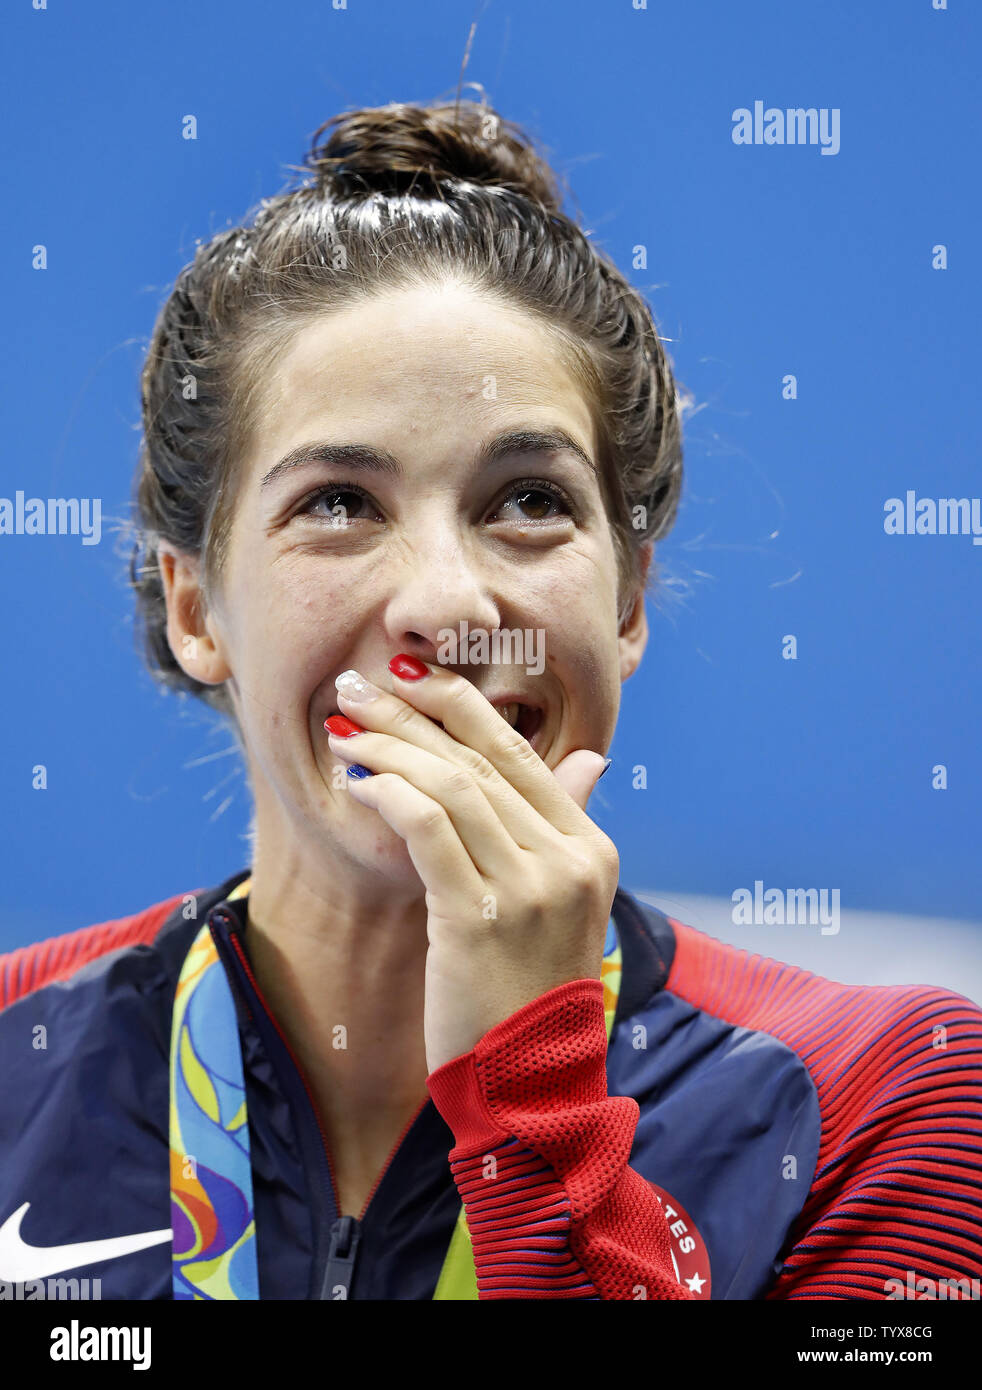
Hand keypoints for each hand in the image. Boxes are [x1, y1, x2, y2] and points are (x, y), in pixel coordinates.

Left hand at [325, 656, 618, 1072]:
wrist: (531, 1084)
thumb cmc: (531, 991)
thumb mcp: (564, 903)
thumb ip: (569, 822)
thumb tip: (592, 757)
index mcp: (591, 847)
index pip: (520, 754)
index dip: (461, 705)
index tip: (409, 676)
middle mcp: (569, 858)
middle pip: (480, 760)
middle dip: (412, 712)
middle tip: (356, 684)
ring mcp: (531, 886)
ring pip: (451, 785)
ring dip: (388, 747)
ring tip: (342, 728)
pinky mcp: (480, 915)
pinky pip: (428, 827)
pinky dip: (388, 793)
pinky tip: (356, 780)